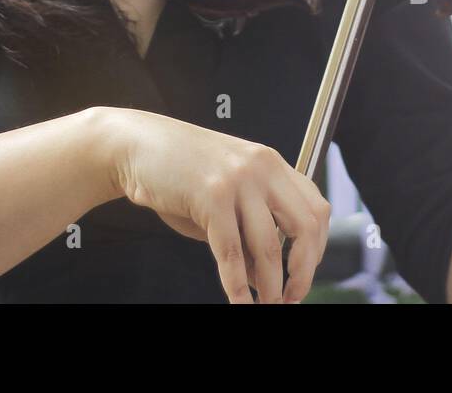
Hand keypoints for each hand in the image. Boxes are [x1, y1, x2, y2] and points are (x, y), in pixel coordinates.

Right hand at [95, 107, 329, 303]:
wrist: (135, 145)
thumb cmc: (178, 173)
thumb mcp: (224, 200)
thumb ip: (248, 235)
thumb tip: (266, 279)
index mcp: (272, 164)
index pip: (316, 209)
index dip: (316, 249)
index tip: (303, 276)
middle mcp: (263, 167)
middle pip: (305, 226)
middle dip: (302, 271)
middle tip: (291, 297)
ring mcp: (238, 179)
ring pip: (268, 245)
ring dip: (270, 286)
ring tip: (266, 306)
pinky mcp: (211, 195)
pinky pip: (231, 251)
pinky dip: (237, 284)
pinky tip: (239, 301)